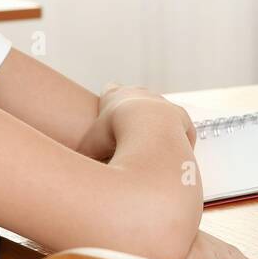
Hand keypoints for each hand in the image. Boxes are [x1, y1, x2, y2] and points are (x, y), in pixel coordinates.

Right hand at [80, 83, 195, 158]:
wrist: (146, 125)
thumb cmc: (114, 133)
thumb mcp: (88, 144)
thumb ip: (83, 153)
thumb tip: (76, 168)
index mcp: (116, 96)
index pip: (110, 90)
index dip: (108, 99)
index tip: (107, 108)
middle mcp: (140, 94)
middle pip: (137, 95)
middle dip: (134, 110)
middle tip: (129, 125)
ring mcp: (162, 103)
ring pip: (161, 110)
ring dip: (157, 125)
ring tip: (153, 144)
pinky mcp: (181, 116)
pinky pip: (181, 128)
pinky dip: (177, 140)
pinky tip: (172, 154)